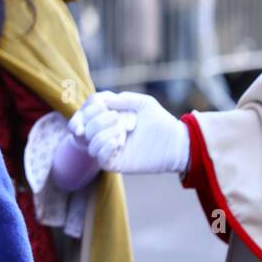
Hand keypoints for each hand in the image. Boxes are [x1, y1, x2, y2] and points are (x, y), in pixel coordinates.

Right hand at [70, 91, 188, 174]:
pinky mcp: (115, 163)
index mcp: (109, 119)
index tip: (102, 105)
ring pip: (90, 144)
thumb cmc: (160, 121)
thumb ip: (124, 99)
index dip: (90, 110)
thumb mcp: (144, 103)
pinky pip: (99, 157)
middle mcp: (106, 134)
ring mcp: (109, 149)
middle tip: (116, 117)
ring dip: (102, 134)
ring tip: (120, 131)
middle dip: (98, 121)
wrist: (175, 143)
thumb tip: (104, 101)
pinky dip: (105, 147)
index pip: (87, 114)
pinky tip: (118, 142)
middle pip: (86, 128)